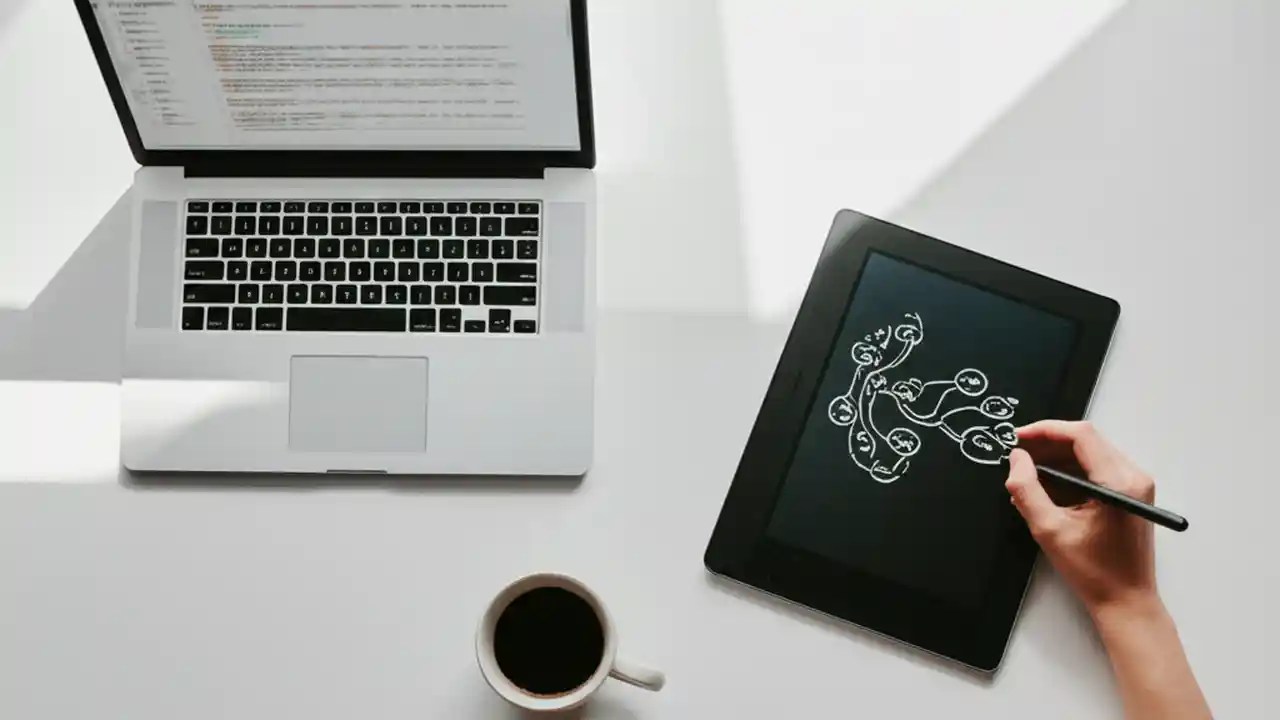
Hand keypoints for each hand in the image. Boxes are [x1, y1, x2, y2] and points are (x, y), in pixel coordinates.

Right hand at [1004, 421, 1157, 614]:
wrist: (1127, 602)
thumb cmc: (1094, 572)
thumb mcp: (1050, 530)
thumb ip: (1027, 489)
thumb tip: (1016, 459)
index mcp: (1119, 483)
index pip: (1081, 435)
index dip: (1045, 430)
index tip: (1017, 438)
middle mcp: (1134, 477)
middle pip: (1087, 441)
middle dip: (1048, 444)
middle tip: (1018, 456)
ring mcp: (1136, 485)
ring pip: (1090, 454)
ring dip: (1057, 459)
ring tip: (1027, 475)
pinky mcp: (1131, 495)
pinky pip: (1097, 470)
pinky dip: (1070, 473)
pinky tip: (1047, 489)